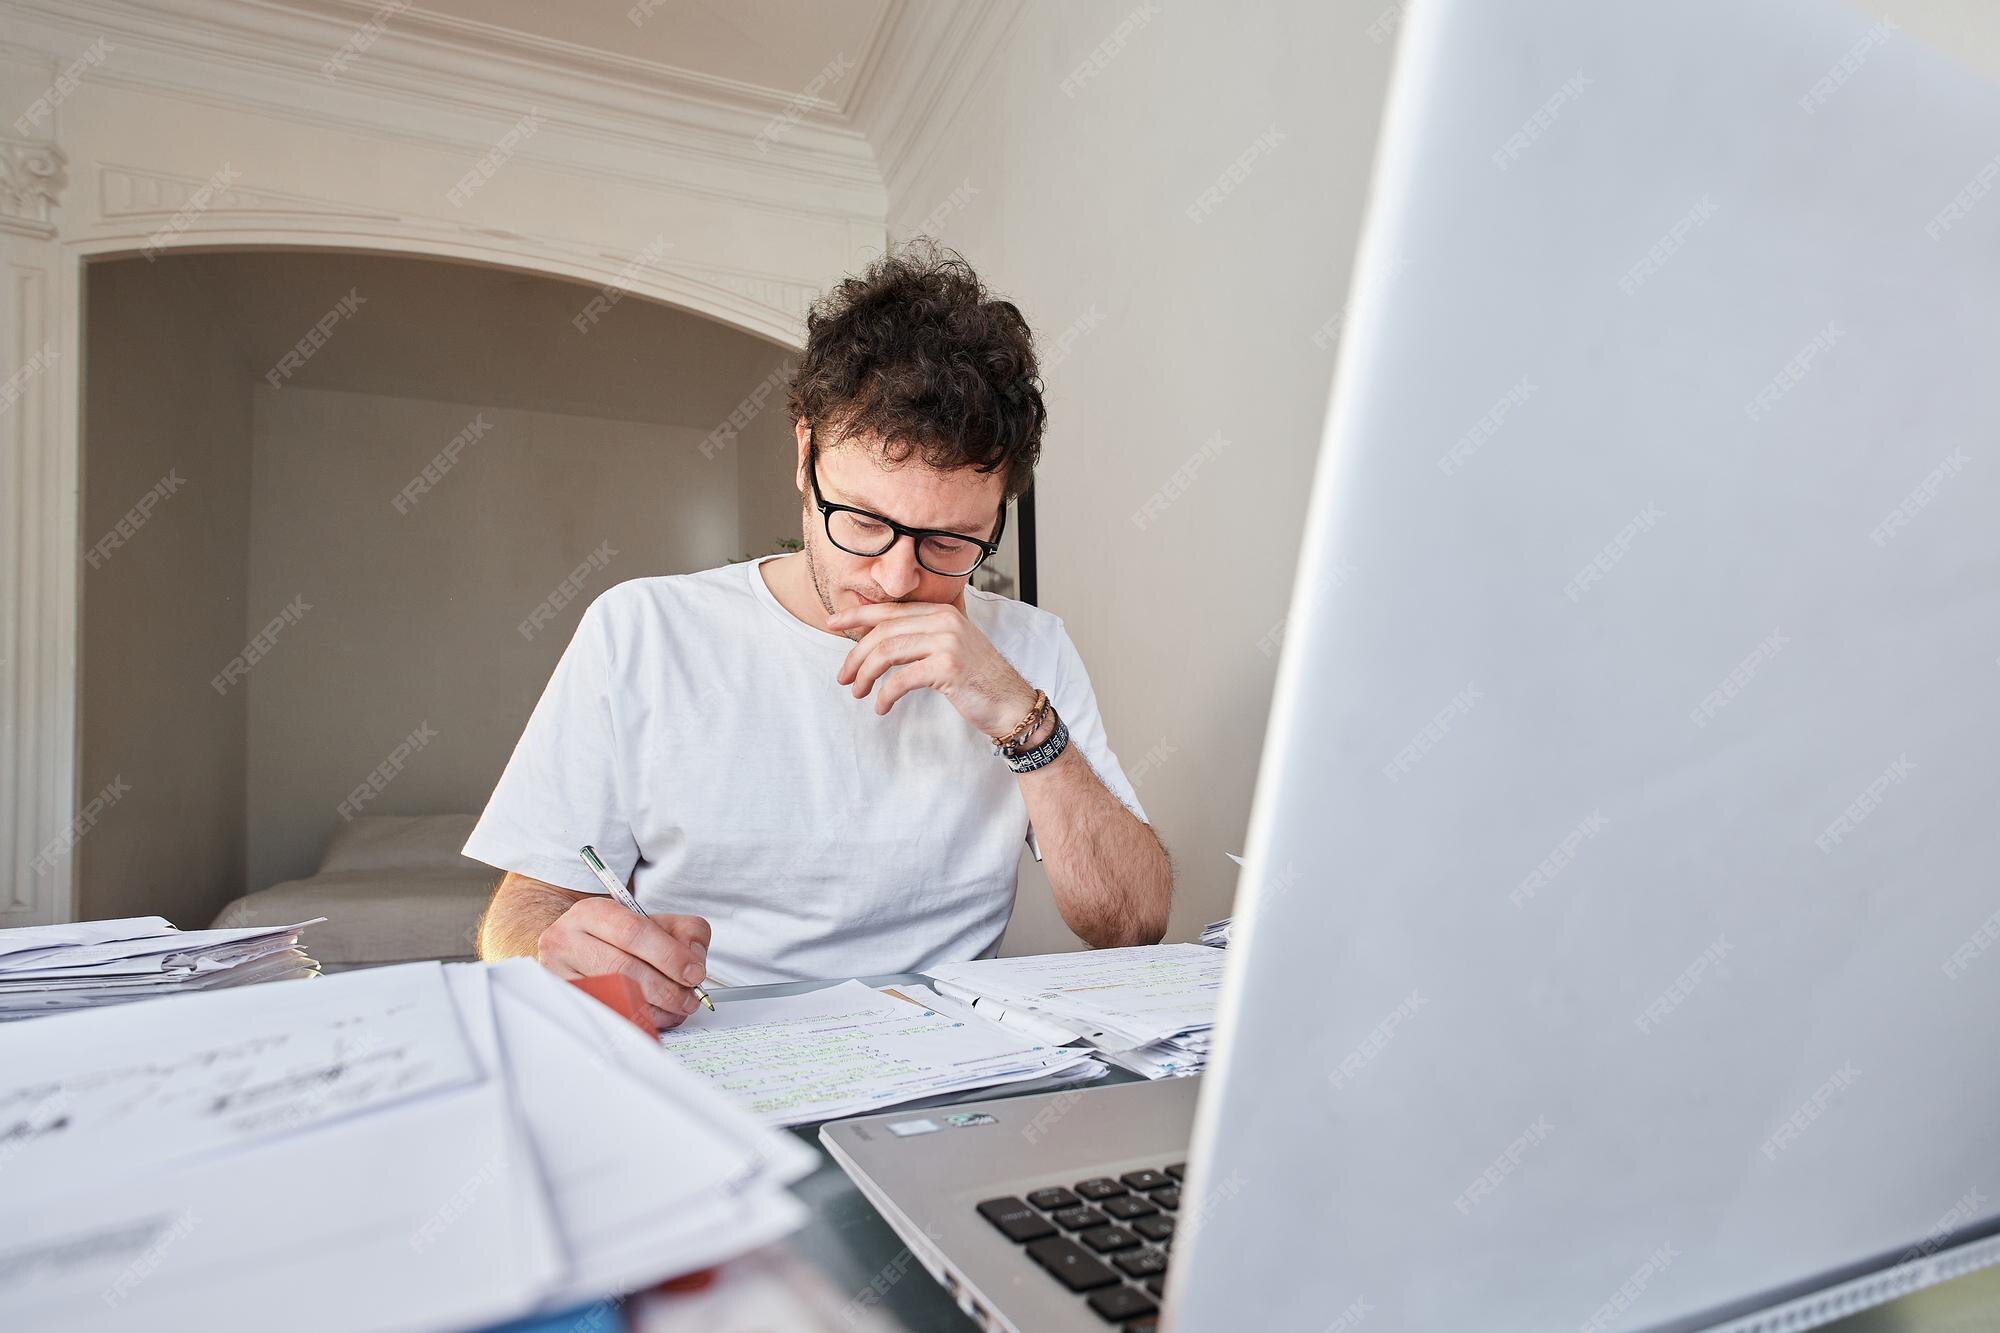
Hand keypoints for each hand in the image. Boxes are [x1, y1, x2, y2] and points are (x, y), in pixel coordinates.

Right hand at [536, 896, 713, 1030]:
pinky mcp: (566, 1002)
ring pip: (614, 997)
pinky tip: (654, 1016)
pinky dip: (638, 1020)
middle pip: (623, 969)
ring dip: (655, 1010)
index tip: (694, 972)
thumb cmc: (616, 935)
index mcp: (592, 913)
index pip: (633, 932)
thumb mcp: (652, 919)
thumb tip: (693, 960)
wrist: (574, 944)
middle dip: (666, 989)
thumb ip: (684, 931)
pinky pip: (607, 1016)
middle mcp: (567, 941)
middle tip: (690, 998)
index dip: (669, 956)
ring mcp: (561, 974)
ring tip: (676, 1009)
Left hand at [829, 600, 1037, 738]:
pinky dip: (885, 695)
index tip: (832, 624)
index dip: (856, 616)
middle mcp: (943, 621)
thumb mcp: (947, 648)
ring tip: (858, 693)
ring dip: (865, 675)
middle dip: (855, 655)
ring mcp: (947, 642)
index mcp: (940, 612)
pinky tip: (881, 707)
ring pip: (887, 653)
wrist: (1012, 703)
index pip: (889, 610)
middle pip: (883, 632)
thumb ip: (919, 637)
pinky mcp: (948, 667)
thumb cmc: (977, 680)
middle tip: (843, 678)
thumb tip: (875, 639)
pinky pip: (901, 680)